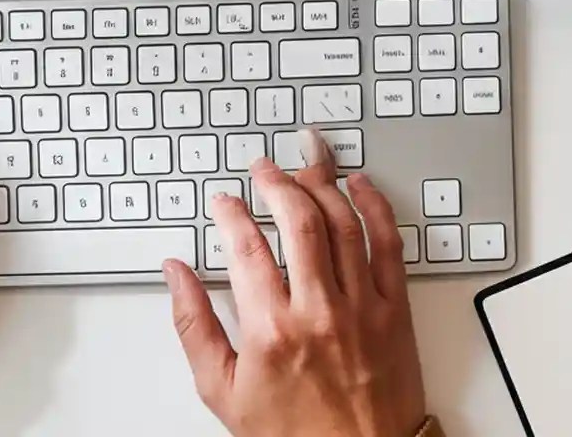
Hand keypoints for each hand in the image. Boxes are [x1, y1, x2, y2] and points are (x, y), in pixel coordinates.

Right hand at [163, 129, 425, 436]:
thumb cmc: (293, 436)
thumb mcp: (222, 390)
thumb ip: (194, 325)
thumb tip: (176, 274)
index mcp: (271, 329)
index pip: (245, 246)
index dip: (230, 212)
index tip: (223, 201)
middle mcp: (318, 310)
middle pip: (298, 220)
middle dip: (276, 182)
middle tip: (263, 168)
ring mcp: (362, 308)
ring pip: (343, 224)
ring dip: (322, 183)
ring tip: (305, 163)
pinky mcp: (395, 312)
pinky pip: (390, 245)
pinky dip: (375, 208)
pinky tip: (360, 187)